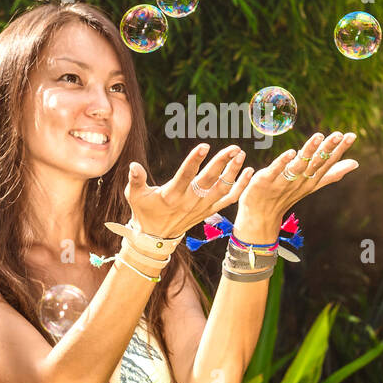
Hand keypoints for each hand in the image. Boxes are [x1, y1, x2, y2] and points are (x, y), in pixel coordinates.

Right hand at [124, 143, 254, 238]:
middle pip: (208, 180)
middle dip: (221, 163)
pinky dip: (240, 187)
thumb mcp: (134, 195)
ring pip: (221, 189)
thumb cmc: (144, 210)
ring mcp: (202, 207)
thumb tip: (133, 165)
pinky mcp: (209, 211)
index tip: (204, 146)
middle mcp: (189, 201)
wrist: (155, 237)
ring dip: (233, 173)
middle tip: (233, 148)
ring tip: (241, 155)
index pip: (185, 175)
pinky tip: (249, 172)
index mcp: (172, 195)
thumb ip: (136, 179)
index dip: (194, 161)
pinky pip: (229, 199)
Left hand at [234, 131, 359, 239]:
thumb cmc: (287, 196)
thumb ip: (332, 174)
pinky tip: (291, 152)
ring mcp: (284, 182)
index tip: (351, 135)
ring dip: (309, 151)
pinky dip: (283, 162)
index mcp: (312, 179)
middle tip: (339, 134)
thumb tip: (355, 164)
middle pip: (316, 162)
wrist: (261, 217)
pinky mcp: (266, 181)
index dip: (340, 149)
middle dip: (328, 148)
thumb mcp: (312, 184)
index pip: (328, 162)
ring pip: (299, 165)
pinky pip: (276, 170)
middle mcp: (300, 181)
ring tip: (318, 136)